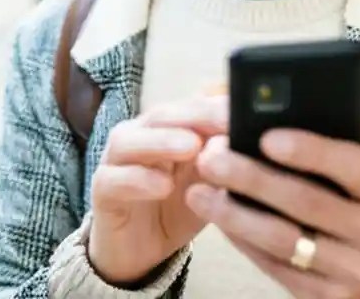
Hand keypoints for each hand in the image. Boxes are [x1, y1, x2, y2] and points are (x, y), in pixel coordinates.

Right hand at [87, 95, 227, 285]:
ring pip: (130, 141)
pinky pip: (114, 180)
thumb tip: (257, 142)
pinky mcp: (102, 191)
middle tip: (224, 122)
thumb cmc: (176, 208)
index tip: (245, 111)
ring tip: (193, 147)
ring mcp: (115, 161)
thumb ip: (227, 162)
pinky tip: (163, 186)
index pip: (191, 106)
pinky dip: (139, 180)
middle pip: (162, 115)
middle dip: (195, 117)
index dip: (217, 106)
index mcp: (166, 129)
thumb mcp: (210, 184)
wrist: (140, 252)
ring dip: (162, 141)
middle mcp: (138, 136)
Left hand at [185, 122, 359, 298]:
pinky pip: (274, 266)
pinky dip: (242, 239)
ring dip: (235, 212)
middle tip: (211, 156)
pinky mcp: (324, 298)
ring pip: (283, 239)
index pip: (355, 167)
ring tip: (199, 190)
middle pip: (308, 202)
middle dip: (253, 177)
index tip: (266, 136)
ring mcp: (353, 273)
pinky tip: (218, 218)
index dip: (311, 151)